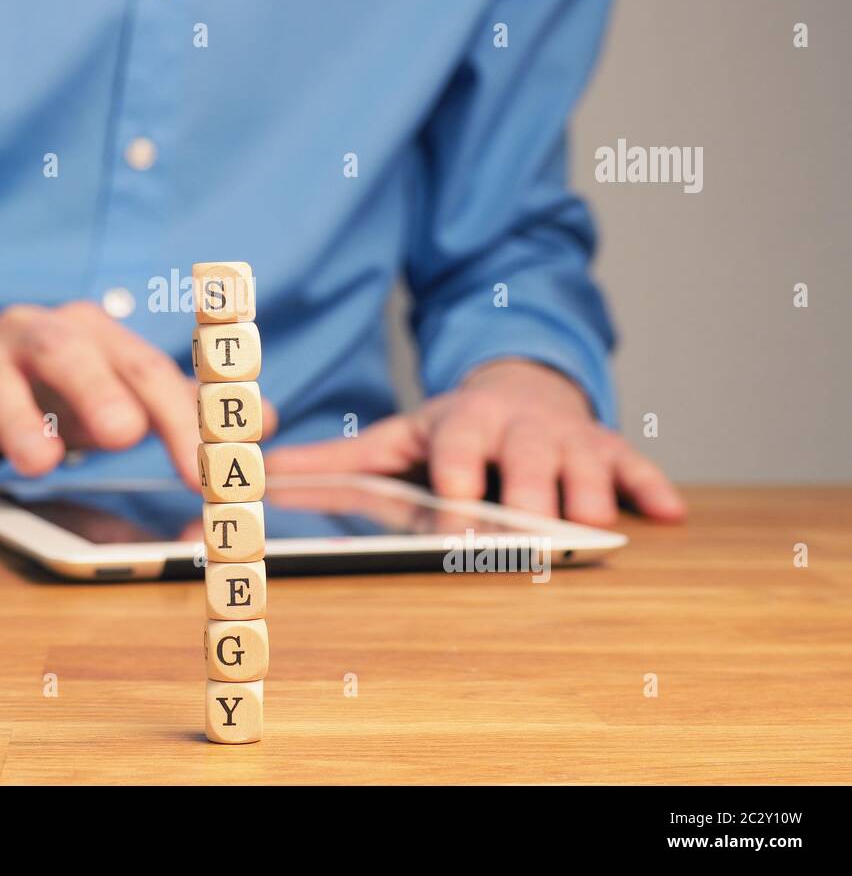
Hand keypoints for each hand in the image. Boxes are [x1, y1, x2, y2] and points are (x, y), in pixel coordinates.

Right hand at [0, 301, 269, 535]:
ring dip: (18, 423)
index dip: (178, 416)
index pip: (141, 366)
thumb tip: (263, 426)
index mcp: (91, 332)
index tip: (207, 470)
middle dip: (97, 390)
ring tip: (39, 464)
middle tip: (124, 433)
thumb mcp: (118, 388)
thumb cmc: (57, 388)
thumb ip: (183, 408)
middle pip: (67, 353)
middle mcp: (31, 334)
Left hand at [266, 358, 683, 525]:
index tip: (456, 523)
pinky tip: (669, 516)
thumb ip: (334, 463)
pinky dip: (652, 489)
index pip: (458, 454)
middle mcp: (518, 428)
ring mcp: (568, 438)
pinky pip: (637, 467)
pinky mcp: (609, 450)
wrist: (522, 390)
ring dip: (589, 500)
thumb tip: (261, 475)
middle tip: (530, 541)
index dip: (459, 485)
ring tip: (590, 532)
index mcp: (462, 423)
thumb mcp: (396, 439)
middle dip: (528, 501)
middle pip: (526, 465)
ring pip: (584, 469)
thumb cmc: (454, 433)